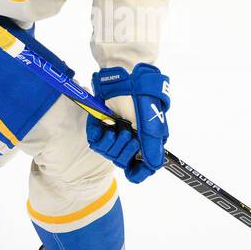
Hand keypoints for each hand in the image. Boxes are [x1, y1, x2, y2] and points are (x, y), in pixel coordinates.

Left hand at [85, 64, 169, 182]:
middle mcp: (132, 138)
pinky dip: (99, 135)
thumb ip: (152, 147)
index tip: (132, 172)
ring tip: (116, 127)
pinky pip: (96, 142)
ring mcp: (116, 132)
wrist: (123, 77)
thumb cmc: (141, 98)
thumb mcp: (150, 125)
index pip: (142, 167)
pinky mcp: (101, 126)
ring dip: (112, 143)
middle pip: (124, 161)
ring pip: (109, 153)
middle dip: (124, 152)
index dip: (138, 172)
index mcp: (147, 140)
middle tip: (127, 135)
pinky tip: (105, 126)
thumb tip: (154, 167)